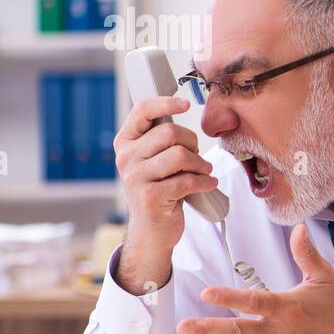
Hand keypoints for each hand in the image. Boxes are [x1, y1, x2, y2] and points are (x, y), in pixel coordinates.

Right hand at [113, 95, 217, 293]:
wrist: (152, 230)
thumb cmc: (160, 190)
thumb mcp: (154, 161)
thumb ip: (161, 138)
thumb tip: (181, 107)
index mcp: (125, 143)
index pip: (142, 110)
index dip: (166, 103)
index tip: (185, 104)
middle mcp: (126, 158)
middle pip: (170, 133)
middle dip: (193, 144)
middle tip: (197, 158)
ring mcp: (135, 177)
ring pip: (181, 155)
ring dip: (201, 164)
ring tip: (202, 173)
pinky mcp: (150, 196)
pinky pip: (188, 180)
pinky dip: (205, 182)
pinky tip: (207, 185)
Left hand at [178, 224, 333, 333]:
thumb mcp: (324, 276)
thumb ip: (306, 253)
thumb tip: (299, 229)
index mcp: (288, 307)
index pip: (253, 302)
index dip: (228, 298)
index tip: (206, 294)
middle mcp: (280, 332)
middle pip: (238, 331)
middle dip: (208, 329)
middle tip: (183, 326)